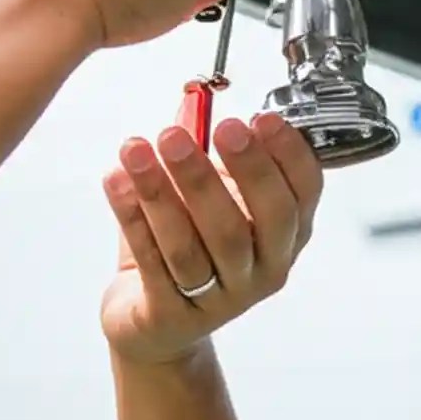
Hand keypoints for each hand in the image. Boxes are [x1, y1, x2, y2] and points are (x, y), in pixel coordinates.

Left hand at [100, 113, 322, 363]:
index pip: (303, 192)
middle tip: (213, 127)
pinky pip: (151, 262)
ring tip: (139, 148)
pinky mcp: (172, 315)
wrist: (156, 322)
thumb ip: (210, 152)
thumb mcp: (214, 195)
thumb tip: (194, 98)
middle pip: (260, 220)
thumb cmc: (193, 246)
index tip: (262, 118)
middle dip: (239, 169)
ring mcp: (220, 298)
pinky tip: (116, 181)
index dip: (288, 155)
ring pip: (195, 244)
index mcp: (284, 235)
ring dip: (165, 190)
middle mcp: (262, 268)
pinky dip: (132, 217)